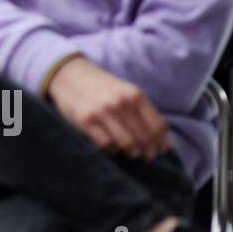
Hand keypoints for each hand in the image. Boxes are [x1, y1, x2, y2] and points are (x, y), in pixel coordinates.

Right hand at [46, 56, 170, 160]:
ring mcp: (102, 112)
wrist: (69, 75)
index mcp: (135, 95)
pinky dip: (110, 149)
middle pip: (144, 139)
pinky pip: (106, 145)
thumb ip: (143, 113)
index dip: (161, 144)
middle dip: (147, 152)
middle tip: (143, 155)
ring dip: (129, 152)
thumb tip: (162, 143)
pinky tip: (109, 144)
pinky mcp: (86, 121)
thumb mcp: (127, 92)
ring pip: (127, 145)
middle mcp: (121, 103)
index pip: (158, 127)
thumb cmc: (102, 88)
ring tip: (127, 150)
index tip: (158, 151)